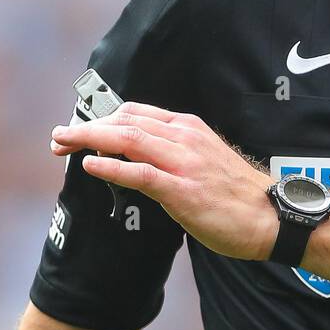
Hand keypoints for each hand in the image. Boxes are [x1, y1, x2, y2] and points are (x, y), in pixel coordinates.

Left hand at [50, 102, 277, 261]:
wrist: (271, 216)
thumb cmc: (237, 194)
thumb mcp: (205, 160)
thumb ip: (174, 153)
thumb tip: (138, 159)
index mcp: (189, 128)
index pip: (135, 112)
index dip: (101, 119)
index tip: (77, 131)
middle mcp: (185, 138)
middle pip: (125, 121)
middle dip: (86, 128)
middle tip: (58, 138)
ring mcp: (184, 162)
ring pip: (128, 140)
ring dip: (89, 140)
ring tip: (62, 144)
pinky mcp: (183, 190)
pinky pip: (140, 173)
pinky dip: (111, 167)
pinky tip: (90, 166)